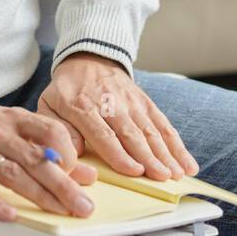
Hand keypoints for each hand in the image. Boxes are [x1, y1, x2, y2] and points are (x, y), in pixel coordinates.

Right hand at [0, 98, 99, 223]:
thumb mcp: (8, 127)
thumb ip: (44, 146)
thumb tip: (85, 172)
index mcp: (11, 118)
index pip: (49, 131)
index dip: (69, 154)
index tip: (81, 174)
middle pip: (35, 159)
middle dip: (64, 185)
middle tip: (83, 206)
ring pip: (11, 174)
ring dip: (39, 195)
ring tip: (59, 212)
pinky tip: (10, 215)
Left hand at [36, 53, 200, 181]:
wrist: (88, 58)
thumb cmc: (66, 91)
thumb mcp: (49, 105)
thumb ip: (59, 130)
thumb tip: (73, 154)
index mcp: (83, 106)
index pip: (103, 133)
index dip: (119, 154)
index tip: (134, 172)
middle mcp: (111, 103)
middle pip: (132, 133)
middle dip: (149, 156)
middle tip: (162, 177)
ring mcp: (131, 101)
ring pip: (151, 129)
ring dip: (166, 153)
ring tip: (177, 174)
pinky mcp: (145, 102)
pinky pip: (163, 123)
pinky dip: (177, 144)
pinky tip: (187, 163)